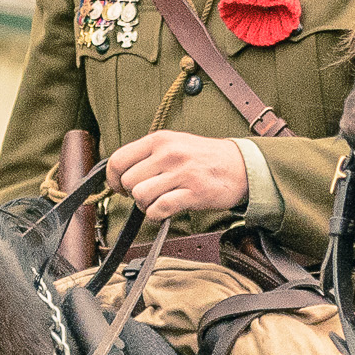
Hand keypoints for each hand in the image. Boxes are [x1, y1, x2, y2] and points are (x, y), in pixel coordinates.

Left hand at [104, 130, 251, 219]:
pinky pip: (160, 209)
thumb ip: (149, 154)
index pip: (118, 160)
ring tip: (158, 202)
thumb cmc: (206, 157)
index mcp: (160, 140)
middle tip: (147, 195)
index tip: (120, 188)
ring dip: (146, 205)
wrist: (242, 166)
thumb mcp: (175, 143)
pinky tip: (166, 210)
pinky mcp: (193, 193)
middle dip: (133, 194)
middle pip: (128, 182)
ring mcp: (182, 173)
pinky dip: (157, 215)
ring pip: (141, 196)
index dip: (113, 179)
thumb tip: (121, 173)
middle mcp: (168, 154)